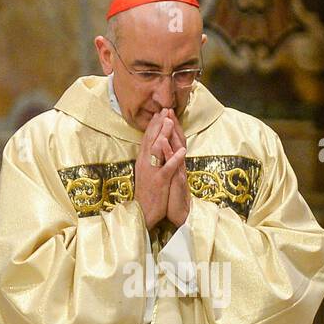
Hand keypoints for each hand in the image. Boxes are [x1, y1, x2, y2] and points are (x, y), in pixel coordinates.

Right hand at [135, 109, 185, 228]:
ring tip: (170, 123)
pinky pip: (167, 168)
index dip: (154, 125)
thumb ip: (150, 160)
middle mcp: (145, 163)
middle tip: (165, 110)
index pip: (147, 139)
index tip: (160, 113)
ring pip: (157, 150)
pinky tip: (181, 151)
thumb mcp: (147, 173)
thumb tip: (154, 148)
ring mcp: (151, 172)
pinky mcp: (159, 182)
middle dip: (159, 124)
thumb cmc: (147, 194)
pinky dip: (174, 158)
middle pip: (151, 139)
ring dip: (164, 135)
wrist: (142, 213)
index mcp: (143, 161)